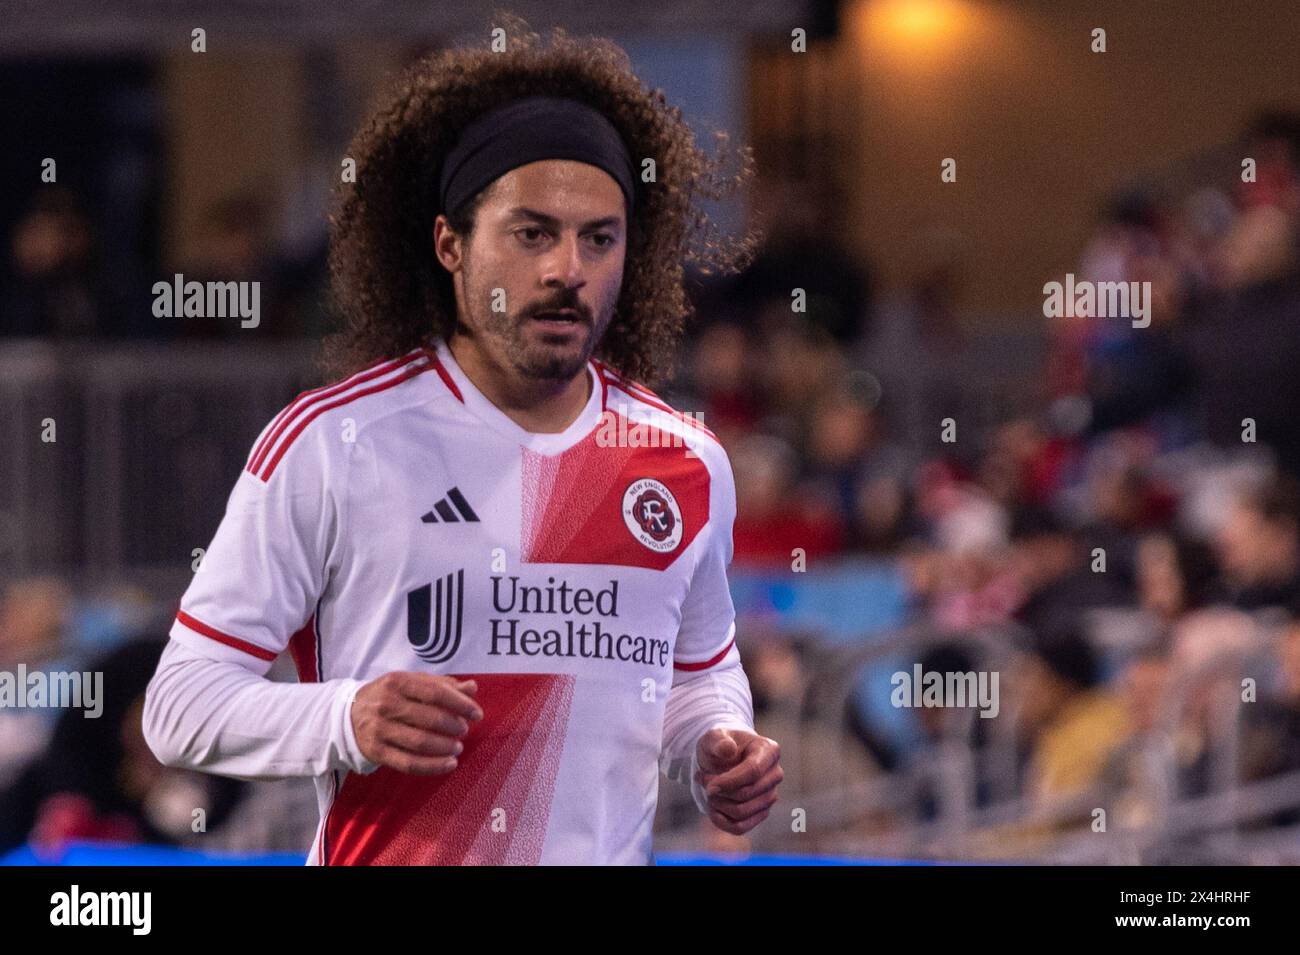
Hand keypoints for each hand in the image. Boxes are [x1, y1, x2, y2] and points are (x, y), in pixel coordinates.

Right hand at [351, 672, 482, 774]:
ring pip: (420, 742)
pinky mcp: (376, 752)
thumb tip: (472, 687)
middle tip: (464, 730)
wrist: (346, 716)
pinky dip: (433, 766)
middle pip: (429, 718)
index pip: (435, 692)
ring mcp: (379, 730)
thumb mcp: (410, 683)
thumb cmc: (388, 697)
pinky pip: (409, 763)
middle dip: (454, 726)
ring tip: (458, 747)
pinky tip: (449, 764)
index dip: (460, 704)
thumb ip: (441, 685)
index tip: (477, 714)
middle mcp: (386, 704)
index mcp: (397, 682)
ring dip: (445, 747)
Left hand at [694, 728, 781, 834]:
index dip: (729, 781)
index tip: (709, 785)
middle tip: (703, 779)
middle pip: (746, 794)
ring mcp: (770, 795)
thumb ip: (718, 740)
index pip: (753, 771)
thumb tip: (728, 750)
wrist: (720, 760)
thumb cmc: (719, 746)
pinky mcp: (761, 812)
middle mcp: (775, 774)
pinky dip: (721, 821)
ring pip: (742, 812)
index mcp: (769, 750)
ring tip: (707, 790)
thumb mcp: (713, 737)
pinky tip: (712, 808)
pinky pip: (741, 827)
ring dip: (717, 804)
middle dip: (719, 791)